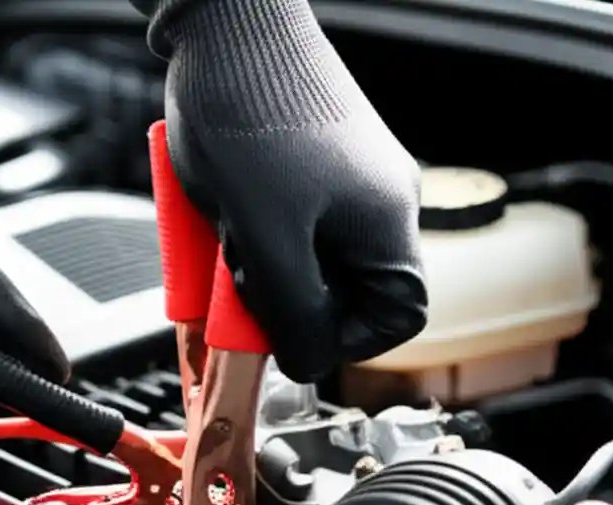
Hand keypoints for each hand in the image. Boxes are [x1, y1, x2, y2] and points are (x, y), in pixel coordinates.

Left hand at [143, 0, 427, 381]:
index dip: (340, 340)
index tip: (286, 337)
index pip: (392, 319)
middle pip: (340, 290)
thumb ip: (292, 311)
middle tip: (240, 277)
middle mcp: (376, 202)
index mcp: (387, 224)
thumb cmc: (250, 112)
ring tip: (223, 230)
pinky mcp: (307, 160)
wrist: (225, 24)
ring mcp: (343, 179)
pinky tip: (219, 206)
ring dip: (256, 259)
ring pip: (303, 256)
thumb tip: (306, 363)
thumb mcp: (266, 237)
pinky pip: (282, 219)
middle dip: (282, 293)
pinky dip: (246, 226)